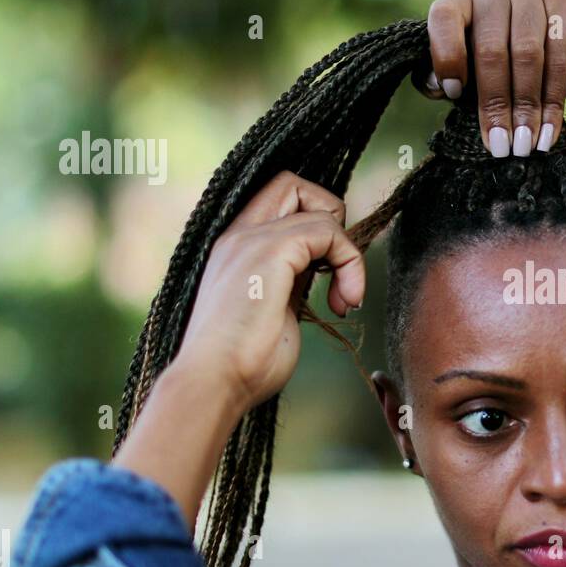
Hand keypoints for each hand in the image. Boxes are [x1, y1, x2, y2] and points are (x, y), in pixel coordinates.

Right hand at [171, 171, 364, 413]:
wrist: (214, 383)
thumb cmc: (242, 366)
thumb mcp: (274, 311)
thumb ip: (292, 281)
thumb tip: (322, 268)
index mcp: (236, 247)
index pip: (279, 202)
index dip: (315, 225)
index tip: (326, 275)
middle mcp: (239, 235)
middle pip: (294, 184)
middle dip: (331, 219)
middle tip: (336, 270)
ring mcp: (252, 239)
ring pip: (320, 205)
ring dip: (349, 254)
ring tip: (345, 298)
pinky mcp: (271, 251)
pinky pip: (330, 231)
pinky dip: (351, 264)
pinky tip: (344, 303)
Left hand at [415, 0, 565, 156]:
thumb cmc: (513, 69)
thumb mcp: (477, 74)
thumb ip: (451, 80)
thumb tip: (438, 88)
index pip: (444, 16)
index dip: (446, 55)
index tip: (453, 94)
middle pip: (490, 47)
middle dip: (494, 102)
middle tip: (499, 145)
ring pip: (526, 54)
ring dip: (525, 108)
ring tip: (524, 145)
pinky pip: (558, 58)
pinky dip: (552, 102)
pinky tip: (548, 133)